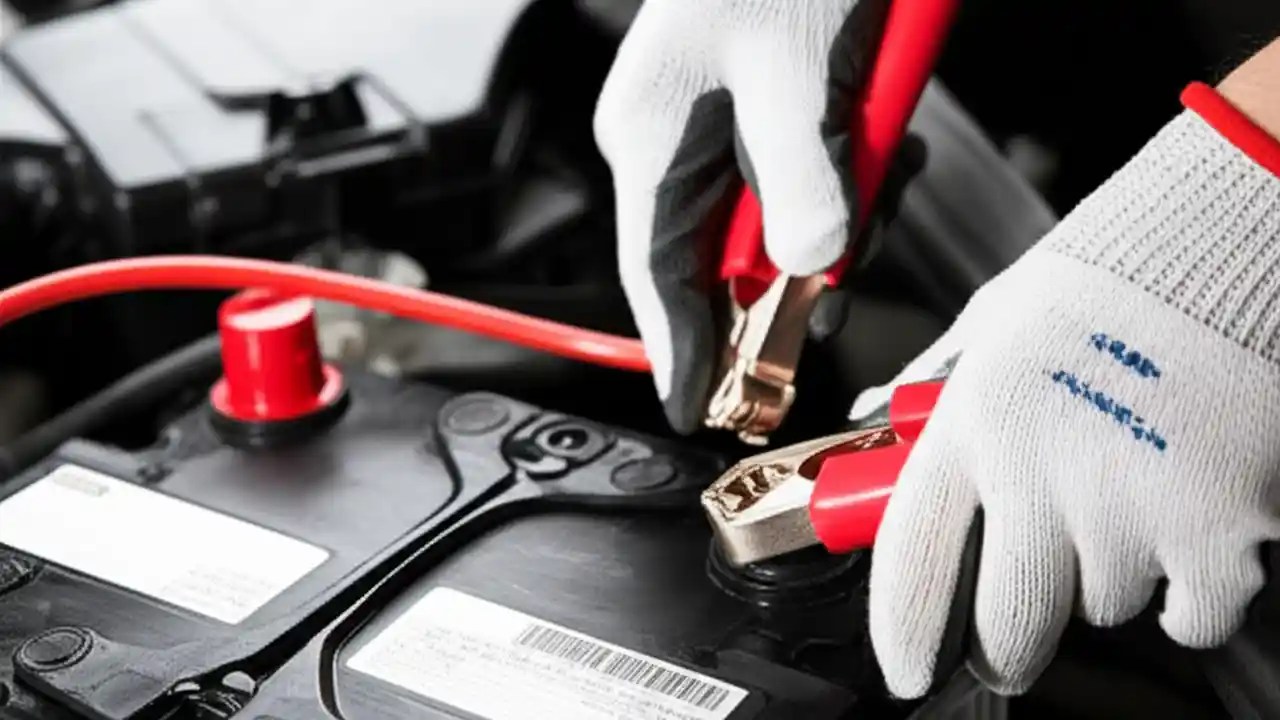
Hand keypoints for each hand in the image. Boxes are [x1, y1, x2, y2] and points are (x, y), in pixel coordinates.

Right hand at [593, 0, 887, 432]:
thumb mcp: (796, 74)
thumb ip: (803, 177)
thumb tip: (814, 266)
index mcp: (653, 138)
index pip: (655, 275)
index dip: (680, 351)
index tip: (699, 411)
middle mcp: (676, 141)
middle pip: (723, 257)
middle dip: (789, 280)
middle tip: (838, 293)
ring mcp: (720, 125)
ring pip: (775, 220)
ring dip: (837, 215)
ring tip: (877, 169)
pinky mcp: (767, 110)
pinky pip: (806, 175)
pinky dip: (851, 176)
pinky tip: (878, 143)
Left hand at [866, 88, 1279, 696]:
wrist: (1227, 239)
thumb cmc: (1109, 276)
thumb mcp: (995, 319)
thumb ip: (933, 380)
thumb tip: (874, 411)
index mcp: (972, 419)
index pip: (912, 558)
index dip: (902, 631)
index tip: (908, 669)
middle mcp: (1039, 470)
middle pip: (1008, 623)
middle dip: (1007, 644)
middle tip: (1015, 633)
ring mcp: (1129, 504)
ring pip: (1103, 607)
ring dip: (1109, 578)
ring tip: (1128, 494)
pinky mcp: (1217, 526)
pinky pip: (1190, 614)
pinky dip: (1189, 597)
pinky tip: (1187, 531)